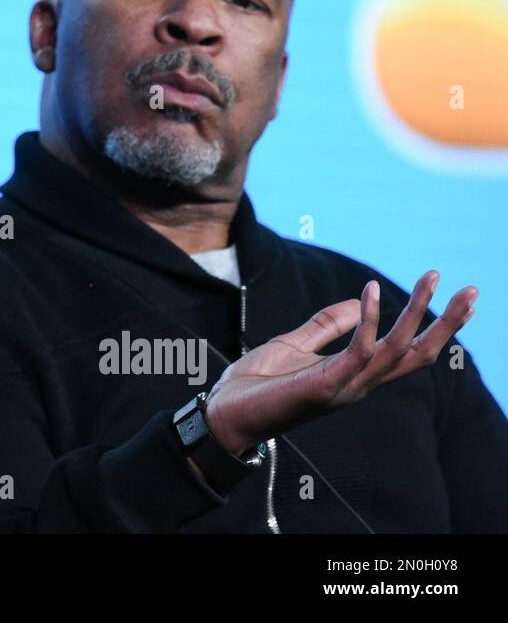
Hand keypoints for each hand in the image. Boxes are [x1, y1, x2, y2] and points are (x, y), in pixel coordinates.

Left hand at [203, 270, 475, 454]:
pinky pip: (356, 351)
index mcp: (355, 375)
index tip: (458, 298)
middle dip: (447, 324)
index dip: (435, 328)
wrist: (222, 415)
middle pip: (418, 356)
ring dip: (417, 313)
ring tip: (432, 278)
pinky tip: (371, 290)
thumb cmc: (255, 384)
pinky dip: (366, 319)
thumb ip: (326, 325)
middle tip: (472, 290)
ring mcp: (344, 388)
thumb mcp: (293, 344)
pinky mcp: (323, 387)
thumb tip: (358, 299)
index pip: (408, 353)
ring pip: (397, 351)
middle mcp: (358, 385)